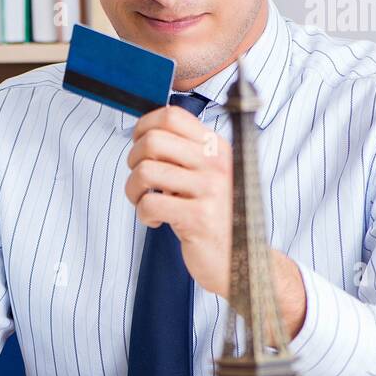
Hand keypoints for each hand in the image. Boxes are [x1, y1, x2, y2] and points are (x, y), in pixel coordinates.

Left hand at [124, 104, 232, 298]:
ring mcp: (210, 189)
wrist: (242, 260)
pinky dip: (143, 215)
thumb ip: (183, 153)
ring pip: (145, 171)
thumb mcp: (206, 175)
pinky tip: (157, 221)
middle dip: (133, 161)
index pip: (172, 116)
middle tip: (142, 181)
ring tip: (145, 202)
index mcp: (216, 147)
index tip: (140, 147)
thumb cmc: (215, 216)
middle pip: (153, 140)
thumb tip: (143, 134)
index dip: (144, 128)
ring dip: (133, 191)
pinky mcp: (200, 218)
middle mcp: (216, 163)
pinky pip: (150, 204)